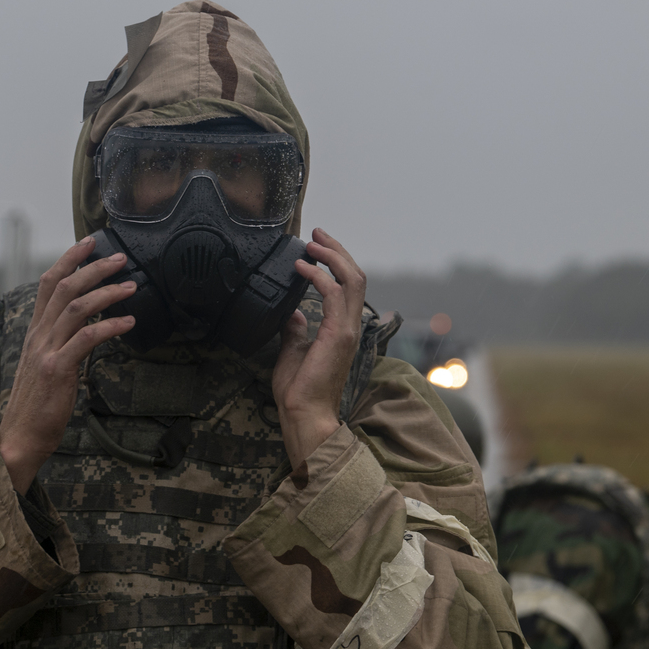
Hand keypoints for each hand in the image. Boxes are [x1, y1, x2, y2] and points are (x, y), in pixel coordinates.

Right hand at [0, 237, 135, 492]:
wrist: (20, 437)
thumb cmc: (38, 402)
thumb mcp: (48, 363)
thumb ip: (65, 341)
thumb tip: (92, 325)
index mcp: (35, 330)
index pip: (49, 283)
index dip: (69, 260)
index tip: (90, 243)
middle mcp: (38, 335)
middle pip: (64, 287)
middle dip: (94, 268)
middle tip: (121, 258)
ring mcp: (46, 351)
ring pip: (76, 308)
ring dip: (107, 292)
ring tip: (132, 287)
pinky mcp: (57, 369)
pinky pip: (86, 339)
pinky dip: (110, 326)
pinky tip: (129, 323)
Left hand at [272, 228, 366, 469]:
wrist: (303, 414)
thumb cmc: (299, 391)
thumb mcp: (293, 351)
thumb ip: (296, 330)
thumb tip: (293, 313)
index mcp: (342, 329)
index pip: (348, 286)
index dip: (335, 262)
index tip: (315, 247)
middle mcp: (349, 326)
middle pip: (355, 275)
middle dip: (336, 250)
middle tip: (317, 233)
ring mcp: (346, 329)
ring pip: (351, 279)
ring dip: (331, 256)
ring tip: (311, 244)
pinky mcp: (337, 334)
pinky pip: (333, 294)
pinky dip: (318, 276)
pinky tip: (301, 268)